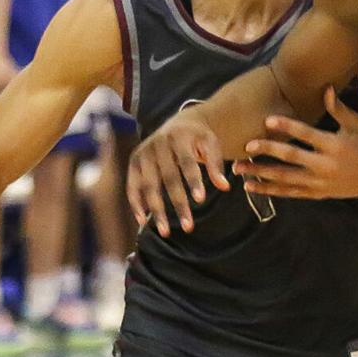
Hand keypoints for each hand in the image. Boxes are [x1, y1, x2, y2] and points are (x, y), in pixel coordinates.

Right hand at [126, 106, 230, 236]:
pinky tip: (143, 221)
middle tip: (188, 227)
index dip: (193, 181)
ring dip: (156, 210)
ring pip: (148, 186)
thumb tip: (225, 187)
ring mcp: (143, 154)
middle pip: (168, 178)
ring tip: (165, 232)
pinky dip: (136, 204)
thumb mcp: (210, 144)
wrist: (177, 124)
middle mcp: (158, 145)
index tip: (201, 200)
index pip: (186, 162)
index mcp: (179, 137)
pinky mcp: (134, 163)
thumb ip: (216, 164)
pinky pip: (132, 186)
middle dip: (178, 203)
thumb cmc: (198, 138)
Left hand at [233, 86, 357, 199]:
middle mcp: (324, 165)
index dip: (287, 126)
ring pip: (285, 178)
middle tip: (247, 146)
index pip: (307, 134)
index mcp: (334, 145)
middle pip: (291, 157)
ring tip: (239, 168)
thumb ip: (339, 110)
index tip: (267, 120)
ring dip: (261, 173)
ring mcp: (318, 183)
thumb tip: (326, 88)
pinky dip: (270, 190)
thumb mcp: (357, 126)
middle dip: (268, 151)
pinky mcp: (315, 194)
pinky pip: (289, 193)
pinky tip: (252, 187)